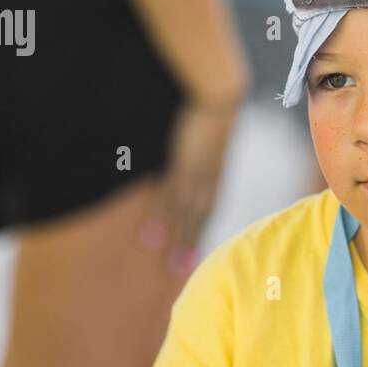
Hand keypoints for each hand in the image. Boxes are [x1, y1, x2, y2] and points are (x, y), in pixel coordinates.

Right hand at [139, 99, 240, 276]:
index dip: (199, 230)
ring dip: (176, 242)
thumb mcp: (207, 133)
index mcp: (214, 173)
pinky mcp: (182, 167)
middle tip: (181, 273)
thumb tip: (189, 153)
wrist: (217, 93)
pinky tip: (150, 238)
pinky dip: (160, 220)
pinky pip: (168, 200)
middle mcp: (207, 180)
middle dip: (189, 245)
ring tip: (167, 267)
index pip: (207, 208)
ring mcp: (195, 176)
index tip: (193, 252)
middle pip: (197, 219)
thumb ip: (200, 149)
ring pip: (183, 216)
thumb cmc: (211, 107)